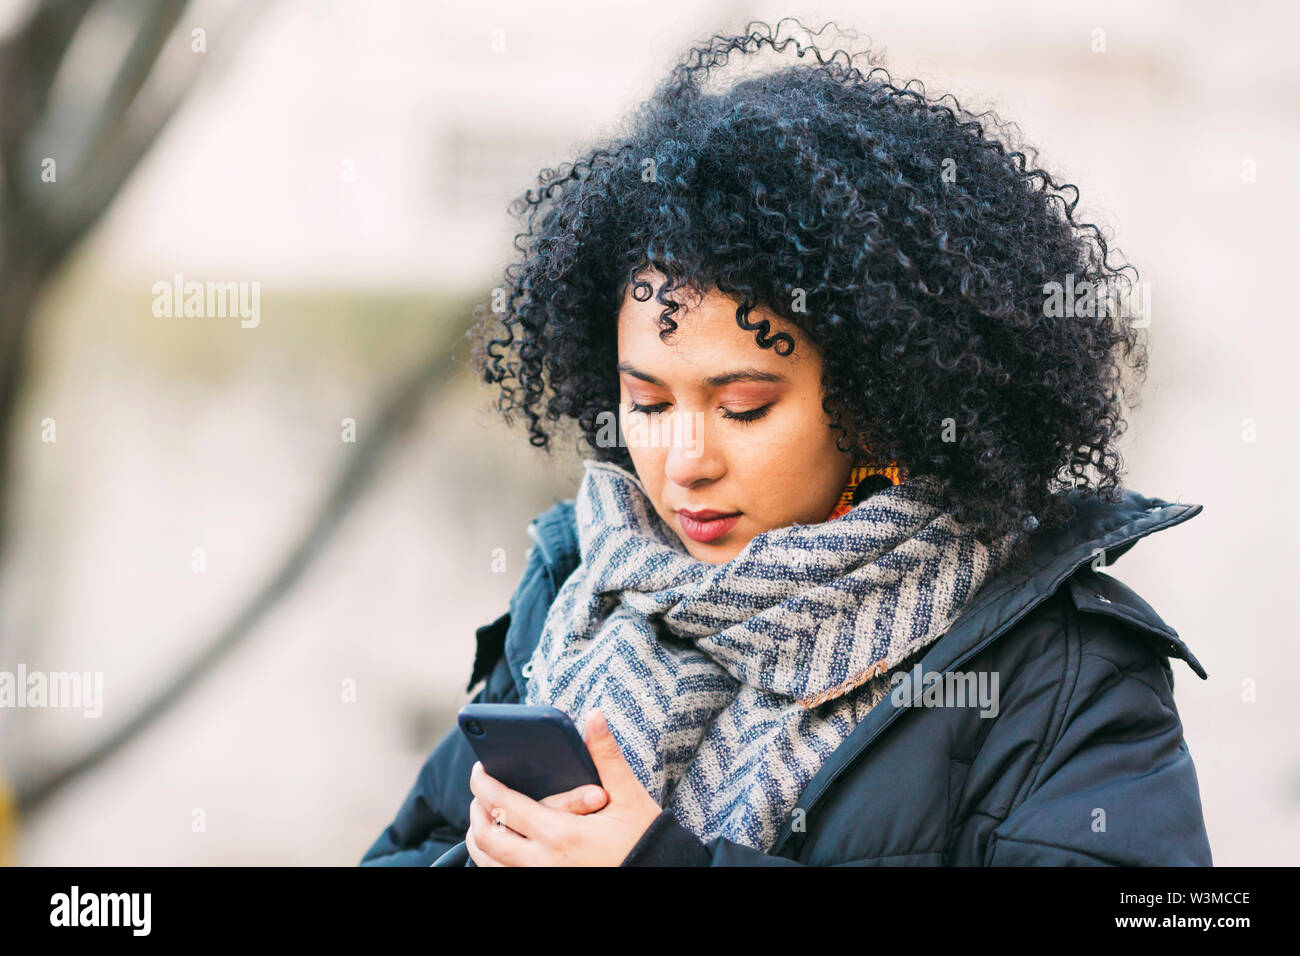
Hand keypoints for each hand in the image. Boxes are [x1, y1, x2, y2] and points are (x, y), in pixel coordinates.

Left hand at [465, 708, 663, 865]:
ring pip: (488, 864)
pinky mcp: (544, 890)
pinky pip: (502, 879)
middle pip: (487, 837)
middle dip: (476, 810)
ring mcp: (542, 882)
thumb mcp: (629, 796)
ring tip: (484, 818)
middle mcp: (543, 864)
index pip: (503, 805)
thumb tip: (594, 716)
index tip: (480, 768)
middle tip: (480, 792)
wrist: (659, 874)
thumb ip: (606, 755)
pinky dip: (492, 863)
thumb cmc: (644, 839)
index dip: (484, 784)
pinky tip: (501, 848)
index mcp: (561, 834)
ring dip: (479, 839)